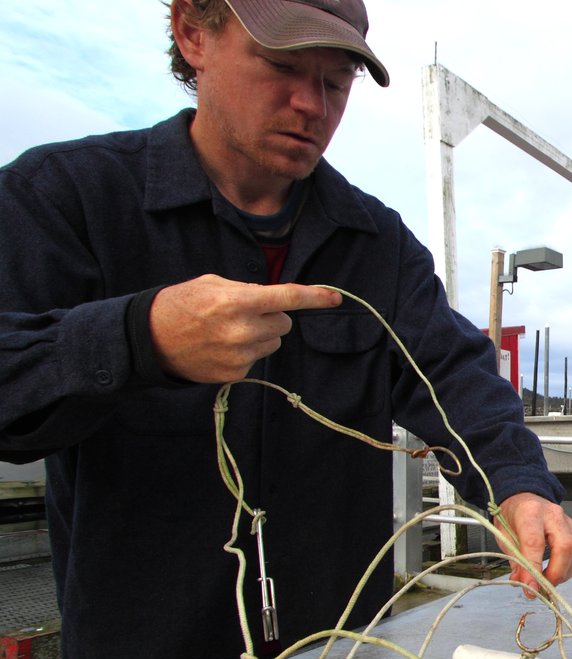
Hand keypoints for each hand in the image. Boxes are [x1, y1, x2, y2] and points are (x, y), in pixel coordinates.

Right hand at [149, 275, 342, 382]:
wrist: (149, 338)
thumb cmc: (182, 304)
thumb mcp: (213, 284)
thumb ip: (249, 290)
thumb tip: (275, 300)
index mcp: (238, 302)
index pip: (287, 298)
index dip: (315, 297)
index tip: (336, 298)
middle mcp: (243, 330)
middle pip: (284, 323)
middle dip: (271, 317)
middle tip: (241, 314)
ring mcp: (241, 355)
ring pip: (274, 342)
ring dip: (260, 335)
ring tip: (227, 331)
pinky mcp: (236, 373)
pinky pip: (258, 358)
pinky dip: (246, 352)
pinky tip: (220, 347)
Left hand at [495, 493, 571, 598]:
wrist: (524, 498)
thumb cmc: (514, 516)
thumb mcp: (504, 537)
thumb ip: (516, 561)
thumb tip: (525, 584)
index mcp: (530, 513)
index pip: (535, 543)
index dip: (534, 569)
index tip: (531, 588)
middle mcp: (553, 515)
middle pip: (565, 547)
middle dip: (556, 574)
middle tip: (543, 587)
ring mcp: (568, 522)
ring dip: (564, 573)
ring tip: (549, 581)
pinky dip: (571, 569)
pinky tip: (558, 572)